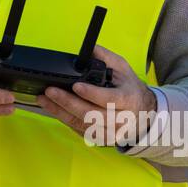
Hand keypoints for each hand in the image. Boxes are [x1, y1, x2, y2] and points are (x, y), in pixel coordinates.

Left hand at [35, 45, 156, 146]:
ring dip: (60, 112)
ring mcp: (111, 132)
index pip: (109, 99)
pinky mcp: (101, 139)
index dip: (92, 94)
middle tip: (50, 91)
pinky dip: (64, 120)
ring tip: (43, 100)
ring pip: (82, 124)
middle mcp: (120, 119)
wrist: (143, 113)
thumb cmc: (130, 89)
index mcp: (128, 100)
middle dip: (68, 102)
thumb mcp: (123, 69)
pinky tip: (52, 109)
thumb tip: (89, 48)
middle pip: (91, 114)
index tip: (76, 86)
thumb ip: (106, 58)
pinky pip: (79, 130)